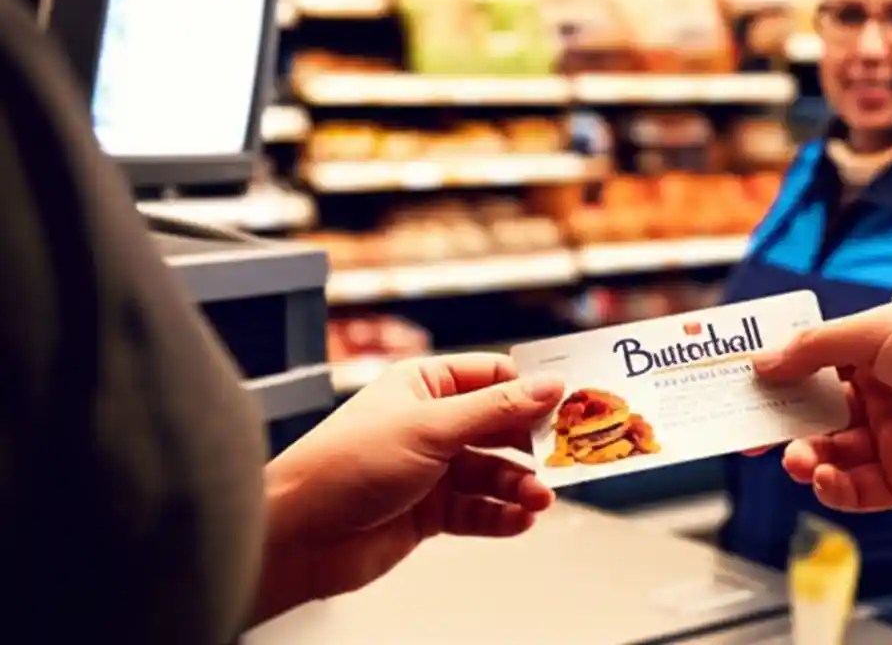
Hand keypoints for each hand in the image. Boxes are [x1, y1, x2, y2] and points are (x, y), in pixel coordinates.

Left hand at [252, 354, 563, 623]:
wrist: (296, 536)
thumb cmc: (342, 465)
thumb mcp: (430, 428)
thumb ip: (495, 410)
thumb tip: (548, 385)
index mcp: (424, 385)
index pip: (494, 377)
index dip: (533, 389)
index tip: (572, 400)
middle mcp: (430, 424)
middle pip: (501, 428)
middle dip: (533, 444)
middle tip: (567, 455)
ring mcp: (431, 470)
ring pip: (494, 473)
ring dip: (521, 486)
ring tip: (539, 498)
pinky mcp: (430, 512)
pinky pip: (480, 511)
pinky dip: (503, 516)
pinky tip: (519, 519)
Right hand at [752, 298, 891, 511]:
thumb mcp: (878, 330)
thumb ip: (815, 348)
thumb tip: (763, 363)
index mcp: (876, 351)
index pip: (813, 365)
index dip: (777, 376)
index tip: (740, 388)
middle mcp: (884, 395)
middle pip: (815, 413)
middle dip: (781, 424)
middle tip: (749, 435)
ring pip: (831, 454)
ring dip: (805, 457)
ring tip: (798, 458)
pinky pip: (859, 491)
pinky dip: (835, 488)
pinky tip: (826, 479)